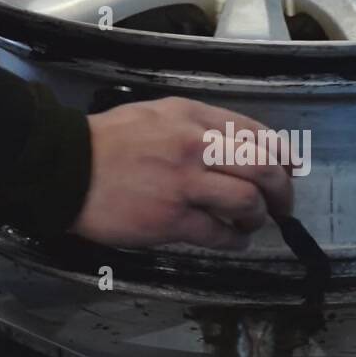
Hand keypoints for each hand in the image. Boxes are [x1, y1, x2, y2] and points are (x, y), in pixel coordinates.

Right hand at [69, 97, 293, 249]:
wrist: (65, 167)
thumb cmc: (108, 142)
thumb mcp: (157, 115)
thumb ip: (198, 125)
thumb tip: (239, 146)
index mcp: (193, 117)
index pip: (256, 133)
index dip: (282, 154)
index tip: (290, 170)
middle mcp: (196, 145)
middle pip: (263, 167)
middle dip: (283, 190)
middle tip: (282, 205)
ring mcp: (184, 183)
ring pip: (247, 200)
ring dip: (259, 216)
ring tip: (253, 223)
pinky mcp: (171, 218)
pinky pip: (218, 233)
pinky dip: (235, 240)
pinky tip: (235, 241)